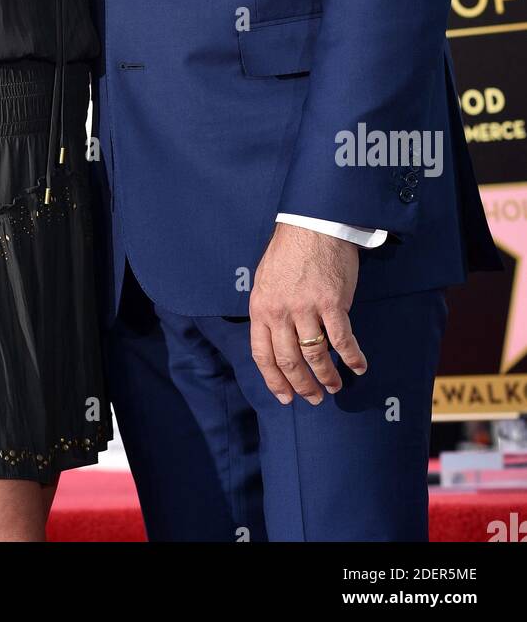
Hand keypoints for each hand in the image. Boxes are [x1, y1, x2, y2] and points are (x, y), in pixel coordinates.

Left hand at [249, 221, 366, 404]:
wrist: (312, 224)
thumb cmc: (289, 250)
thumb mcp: (266, 279)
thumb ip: (269, 308)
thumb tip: (275, 336)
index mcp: (261, 307)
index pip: (263, 355)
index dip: (274, 380)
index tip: (285, 397)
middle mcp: (281, 312)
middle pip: (289, 361)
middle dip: (302, 385)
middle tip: (313, 398)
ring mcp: (306, 308)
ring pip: (315, 355)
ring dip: (327, 376)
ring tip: (334, 386)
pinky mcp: (332, 303)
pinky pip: (342, 339)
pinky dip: (352, 357)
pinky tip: (358, 366)